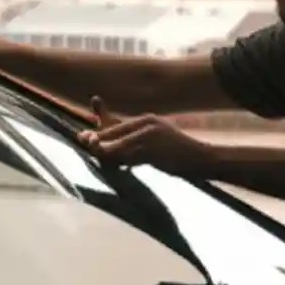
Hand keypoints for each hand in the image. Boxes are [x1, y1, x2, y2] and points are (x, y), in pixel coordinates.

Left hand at [76, 97, 216, 175]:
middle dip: (99, 140)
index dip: (102, 131)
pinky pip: (130, 157)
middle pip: (115, 131)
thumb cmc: (178, 152)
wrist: (200, 158)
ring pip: (120, 146)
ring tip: (100, 157)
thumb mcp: (159, 138)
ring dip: (108, 153)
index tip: (85, 135)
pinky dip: (121, 162)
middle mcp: (147, 124)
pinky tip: (117, 165)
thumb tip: (116, 151)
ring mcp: (150, 136)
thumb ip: (138, 141)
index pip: (119, 124)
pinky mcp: (152, 150)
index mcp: (148, 120)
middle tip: (84, 141)